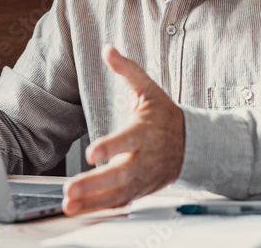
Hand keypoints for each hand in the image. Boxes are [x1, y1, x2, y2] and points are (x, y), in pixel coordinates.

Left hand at [62, 44, 184, 215]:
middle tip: (71, 189)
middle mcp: (144, 158)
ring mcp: (143, 177)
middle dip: (95, 183)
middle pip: (120, 174)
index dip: (111, 148)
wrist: (192, 144)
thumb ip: (127, 70)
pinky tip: (79, 210)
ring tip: (69, 204)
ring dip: (92, 201)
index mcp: (145, 132)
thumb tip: (109, 49)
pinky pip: (119, 202)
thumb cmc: (164, 116)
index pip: (128, 141)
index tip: (92, 153)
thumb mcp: (148, 89)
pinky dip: (99, 208)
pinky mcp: (141, 189)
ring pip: (118, 193)